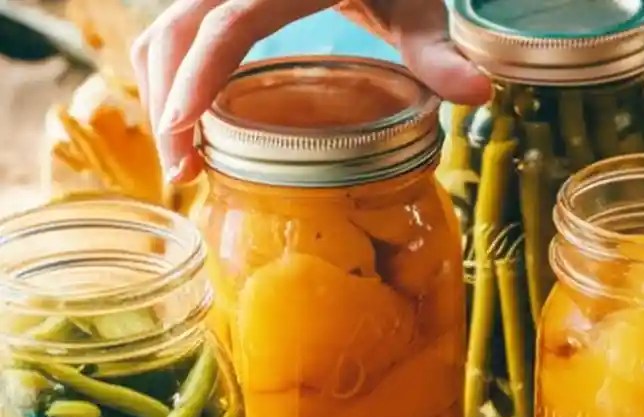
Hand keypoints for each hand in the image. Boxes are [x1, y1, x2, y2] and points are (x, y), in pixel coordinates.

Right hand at [131, 0, 491, 183]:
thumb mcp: (421, 10)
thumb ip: (439, 53)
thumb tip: (480, 92)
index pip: (229, 23)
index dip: (200, 75)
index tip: (183, 130)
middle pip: (180, 30)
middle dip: (169, 100)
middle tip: (182, 173)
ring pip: (170, 29)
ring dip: (163, 90)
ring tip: (184, 160)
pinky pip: (180, 29)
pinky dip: (174, 75)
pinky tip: (190, 124)